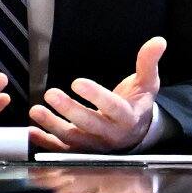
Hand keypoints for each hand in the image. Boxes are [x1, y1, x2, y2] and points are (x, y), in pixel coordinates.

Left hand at [30, 36, 164, 152]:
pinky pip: (63, 149)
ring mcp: (95, 145)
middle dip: (69, 110)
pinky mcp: (82, 151)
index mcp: (127, 117)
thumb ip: (148, 62)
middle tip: (50, 93)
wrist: (136, 132)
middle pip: (89, 124)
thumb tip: (158, 41)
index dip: (95, 96)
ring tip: (36, 110)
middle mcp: (111, 135)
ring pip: (73, 139)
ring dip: (53, 126)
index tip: (77, 82)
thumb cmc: (137, 103)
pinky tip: (32, 131)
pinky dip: (46, 142)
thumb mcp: (147, 83)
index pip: (112, 107)